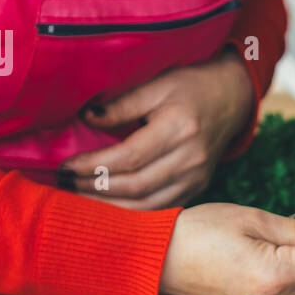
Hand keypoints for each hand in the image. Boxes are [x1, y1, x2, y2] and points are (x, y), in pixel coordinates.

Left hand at [61, 51, 254, 209]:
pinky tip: (107, 204)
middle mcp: (192, 158)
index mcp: (181, 128)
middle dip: (94, 188)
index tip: (65, 166)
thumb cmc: (191, 86)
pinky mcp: (197, 188)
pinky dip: (130, 211)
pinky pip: (160, 209)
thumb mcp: (158, 83)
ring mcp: (197, 178)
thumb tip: (86, 118)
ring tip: (78, 197)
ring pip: (147, 205)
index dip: (94, 165)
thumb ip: (123, 103)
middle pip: (136, 185)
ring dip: (109, 206)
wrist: (231, 100)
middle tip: (64, 183)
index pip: (129, 156)